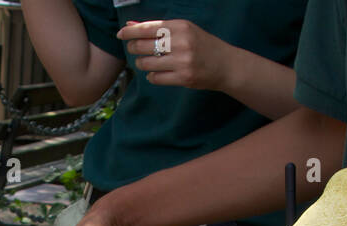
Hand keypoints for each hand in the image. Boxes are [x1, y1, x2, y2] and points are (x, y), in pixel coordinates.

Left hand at [118, 19, 237, 92]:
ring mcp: (182, 61)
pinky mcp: (184, 78)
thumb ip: (158, 28)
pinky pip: (155, 78)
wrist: (226, 64)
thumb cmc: (202, 45)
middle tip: (134, 49)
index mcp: (181, 26)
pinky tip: (156, 73)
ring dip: (142, 63)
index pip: (148, 28)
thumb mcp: (183, 30)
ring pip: (146, 63)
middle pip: (143, 46)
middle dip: (134, 48)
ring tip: (146, 62)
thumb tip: (131, 26)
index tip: (120, 34)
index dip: (130, 32)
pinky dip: (152, 76)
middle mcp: (181, 42)